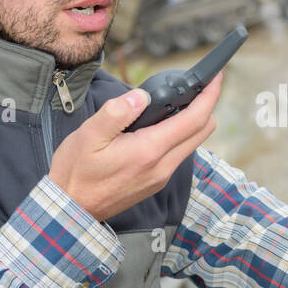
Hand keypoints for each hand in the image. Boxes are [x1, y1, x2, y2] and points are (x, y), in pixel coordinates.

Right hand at [48, 70, 223, 220]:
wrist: (71, 210)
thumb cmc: (75, 172)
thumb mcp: (88, 136)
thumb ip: (117, 112)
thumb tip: (142, 95)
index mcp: (149, 151)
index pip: (194, 119)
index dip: (209, 95)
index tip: (216, 77)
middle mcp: (162, 166)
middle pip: (202, 132)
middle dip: (206, 106)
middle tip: (197, 86)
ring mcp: (161, 177)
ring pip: (192, 144)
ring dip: (192, 121)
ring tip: (175, 101)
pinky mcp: (156, 182)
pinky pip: (178, 154)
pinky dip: (179, 136)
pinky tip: (160, 125)